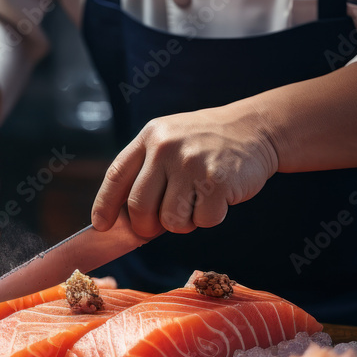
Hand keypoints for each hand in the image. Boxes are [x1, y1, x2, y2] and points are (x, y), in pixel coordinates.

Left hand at [91, 101, 278, 236]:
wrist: (255, 129)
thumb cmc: (207, 144)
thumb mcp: (171, 141)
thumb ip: (147, 170)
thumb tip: (125, 219)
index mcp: (150, 137)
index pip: (117, 176)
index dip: (104, 205)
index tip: (101, 225)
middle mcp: (167, 147)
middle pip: (139, 207)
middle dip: (146, 226)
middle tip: (157, 227)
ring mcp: (192, 163)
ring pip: (171, 220)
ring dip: (183, 222)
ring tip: (196, 202)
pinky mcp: (217, 181)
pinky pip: (203, 221)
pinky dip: (210, 217)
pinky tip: (218, 197)